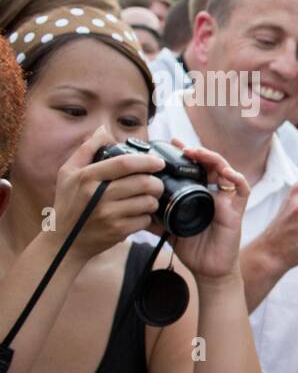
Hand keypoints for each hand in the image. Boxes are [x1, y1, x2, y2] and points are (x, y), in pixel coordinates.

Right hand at [52, 126, 164, 261]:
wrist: (64, 242)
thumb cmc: (69, 203)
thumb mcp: (68, 173)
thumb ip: (87, 150)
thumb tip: (104, 130)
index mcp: (86, 177)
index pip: (125, 163)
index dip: (147, 161)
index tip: (158, 162)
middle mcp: (98, 195)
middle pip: (143, 182)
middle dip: (156, 182)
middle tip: (156, 182)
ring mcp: (109, 215)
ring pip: (148, 202)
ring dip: (153, 200)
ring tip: (148, 198)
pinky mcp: (117, 231)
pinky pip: (145, 220)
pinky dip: (147, 216)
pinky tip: (139, 214)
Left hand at [161, 140, 249, 280]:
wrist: (208, 270)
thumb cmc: (193, 249)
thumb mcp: (169, 229)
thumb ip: (156, 217)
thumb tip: (136, 207)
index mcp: (199, 195)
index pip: (195, 169)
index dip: (186, 155)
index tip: (171, 144)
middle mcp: (214, 195)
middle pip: (210, 165)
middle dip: (197, 152)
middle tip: (181, 145)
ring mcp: (226, 201)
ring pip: (226, 171)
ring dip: (213, 159)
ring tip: (198, 153)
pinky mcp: (236, 211)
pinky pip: (242, 190)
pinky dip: (236, 179)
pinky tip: (226, 172)